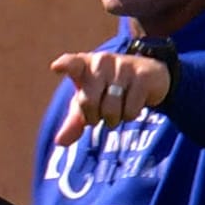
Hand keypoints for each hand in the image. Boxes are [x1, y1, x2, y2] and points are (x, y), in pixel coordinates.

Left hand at [50, 50, 169, 145]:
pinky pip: (130, 111)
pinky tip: (134, 102)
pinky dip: (130, 115)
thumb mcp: (89, 103)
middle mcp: (102, 61)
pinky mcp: (142, 76)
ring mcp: (123, 67)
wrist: (148, 76)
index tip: (56, 67)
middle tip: (101, 110)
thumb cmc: (109, 89)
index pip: (72, 63)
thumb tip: (60, 142)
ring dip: (114, 118)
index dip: (65, 65)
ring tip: (119, 106)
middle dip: (94, 116)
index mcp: (84, 64)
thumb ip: (74, 121)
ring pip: (111, 110)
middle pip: (89, 103)